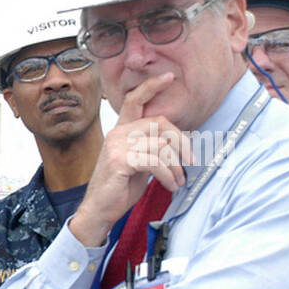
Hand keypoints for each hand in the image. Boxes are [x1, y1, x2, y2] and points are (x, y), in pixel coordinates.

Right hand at [70, 73, 186, 246]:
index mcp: (121, 131)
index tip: (169, 77)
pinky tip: (170, 185)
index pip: (135, 100)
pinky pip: (156, 162)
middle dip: (182, 143)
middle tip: (190, 162)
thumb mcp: (139, 164)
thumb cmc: (118, 189)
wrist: (99, 211)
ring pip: (161, 145)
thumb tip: (179, 146)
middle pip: (160, 123)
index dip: (152, 86)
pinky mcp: (120, 160)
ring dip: (176, 167)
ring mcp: (117, 146)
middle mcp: (117, 134)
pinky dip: (168, 175)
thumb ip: (153, 149)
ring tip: (177, 181)